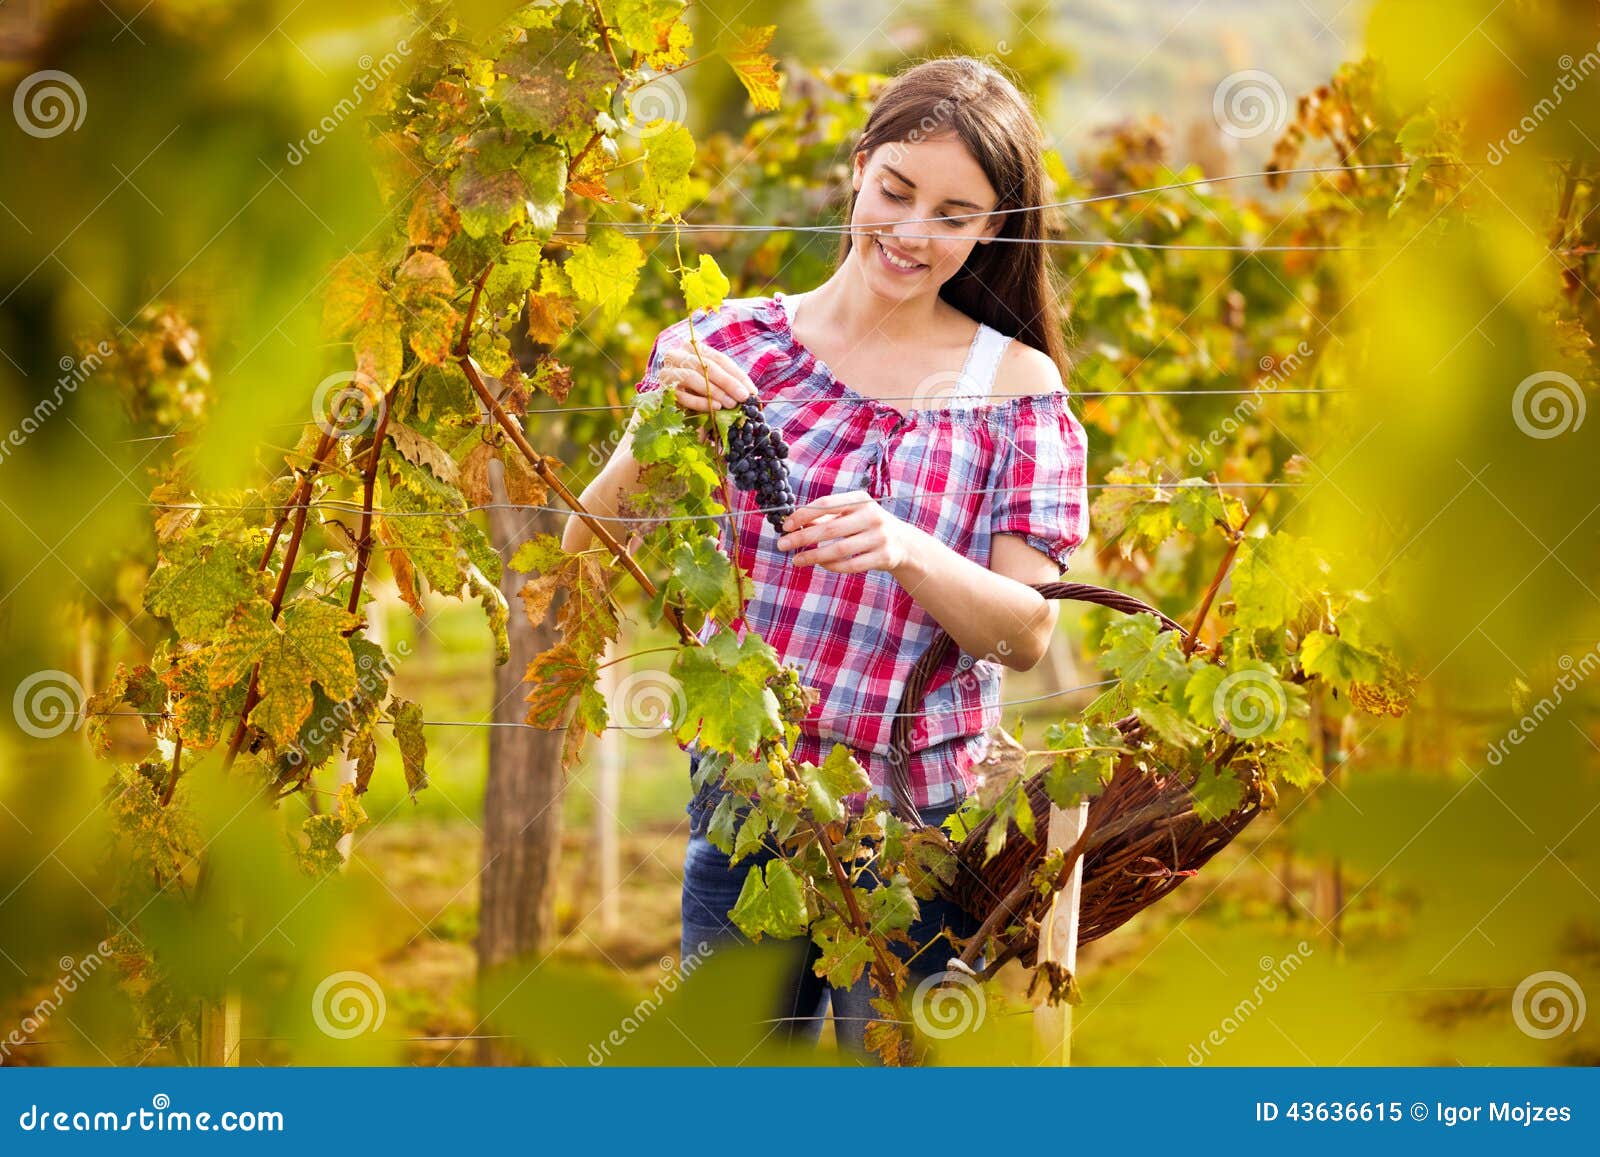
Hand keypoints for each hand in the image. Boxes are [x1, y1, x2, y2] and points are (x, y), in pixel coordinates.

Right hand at [656, 342, 753, 411]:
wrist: (665, 400)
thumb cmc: (695, 389)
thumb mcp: (713, 381)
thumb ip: (728, 381)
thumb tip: (751, 392)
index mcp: (693, 348)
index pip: (720, 359)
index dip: (737, 375)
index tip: (751, 390)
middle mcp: (678, 355)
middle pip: (706, 366)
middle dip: (728, 383)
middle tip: (743, 397)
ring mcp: (667, 371)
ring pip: (693, 377)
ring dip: (714, 392)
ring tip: (730, 404)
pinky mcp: (662, 389)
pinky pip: (682, 395)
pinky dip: (700, 402)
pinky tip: (714, 408)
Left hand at [775, 490, 920, 575]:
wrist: (903, 543)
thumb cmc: (866, 526)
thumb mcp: (850, 514)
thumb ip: (825, 517)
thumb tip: (792, 523)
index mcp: (860, 499)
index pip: (826, 503)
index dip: (803, 514)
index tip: (786, 525)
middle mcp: (872, 515)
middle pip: (830, 528)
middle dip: (802, 538)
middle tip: (782, 545)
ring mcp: (879, 537)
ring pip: (839, 549)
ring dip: (813, 556)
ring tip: (796, 560)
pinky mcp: (884, 557)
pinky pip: (851, 565)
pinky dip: (832, 566)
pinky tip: (820, 565)